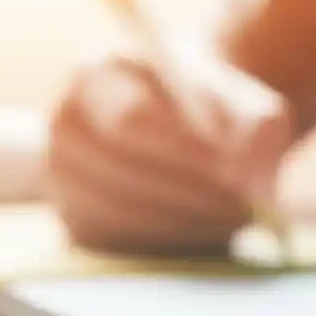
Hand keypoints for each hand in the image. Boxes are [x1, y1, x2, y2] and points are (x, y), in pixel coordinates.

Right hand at [48, 46, 292, 255]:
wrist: (181, 130)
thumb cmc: (212, 110)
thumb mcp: (243, 99)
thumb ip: (256, 126)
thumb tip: (245, 179)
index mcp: (99, 71)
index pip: (132, 118)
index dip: (184, 151)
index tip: (230, 171)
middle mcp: (65, 120)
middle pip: (123, 171)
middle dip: (191, 194)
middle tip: (242, 207)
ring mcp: (60, 174)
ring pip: (121, 213)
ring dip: (185, 222)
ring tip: (233, 217)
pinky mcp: (72, 220)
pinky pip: (119, 243)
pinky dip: (166, 242)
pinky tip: (201, 229)